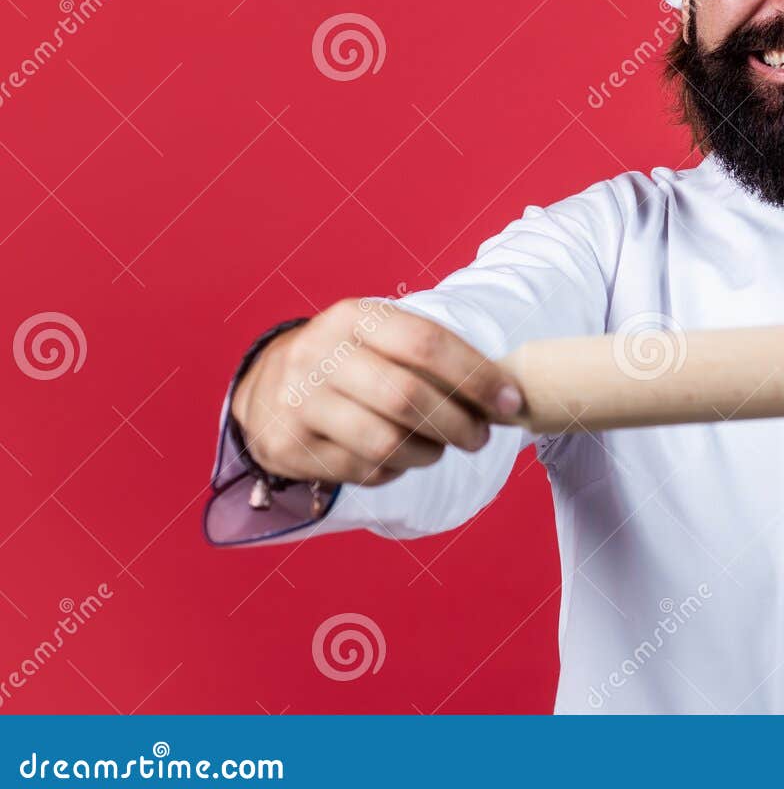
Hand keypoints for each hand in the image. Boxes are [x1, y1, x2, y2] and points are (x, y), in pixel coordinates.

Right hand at [231, 299, 525, 485]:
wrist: (268, 387)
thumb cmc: (352, 360)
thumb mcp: (382, 338)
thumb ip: (435, 356)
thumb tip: (504, 393)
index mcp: (353, 318)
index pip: (426, 344)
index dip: (476, 376)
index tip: (510, 401)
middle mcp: (320, 355)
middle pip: (408, 398)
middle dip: (459, 423)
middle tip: (481, 436)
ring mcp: (299, 402)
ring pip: (387, 442)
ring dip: (430, 452)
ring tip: (441, 447)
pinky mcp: (289, 446)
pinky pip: (363, 470)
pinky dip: (395, 469)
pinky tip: (401, 457)